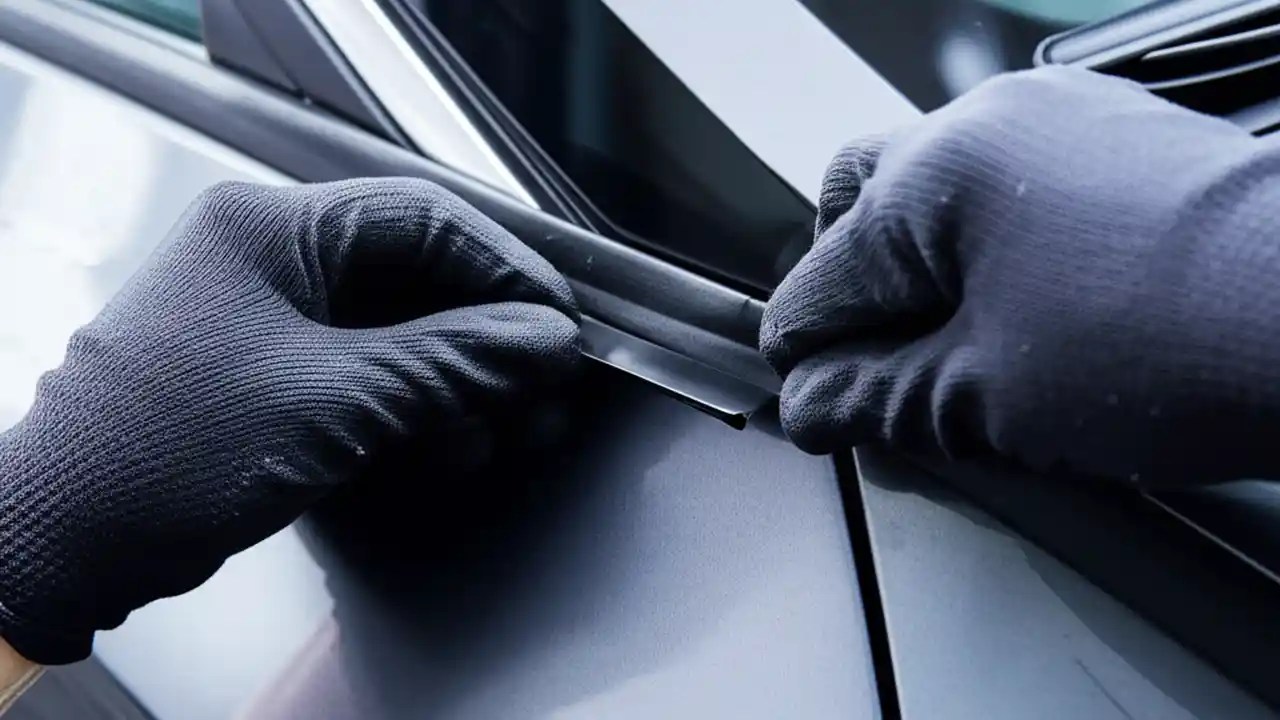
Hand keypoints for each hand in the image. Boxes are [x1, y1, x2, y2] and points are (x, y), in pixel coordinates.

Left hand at [0, 178, 579, 663]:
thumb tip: (547, 341)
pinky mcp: (277, 380)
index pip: (422, 220)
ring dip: (462, 382)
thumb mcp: (337, 400)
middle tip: (546, 385)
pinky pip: (372, 377)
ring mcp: (274, 323)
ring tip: (515, 427)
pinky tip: (457, 445)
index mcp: (271, 228)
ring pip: (402, 334)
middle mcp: (273, 263)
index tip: (558, 321)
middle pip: (418, 280)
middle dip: (489, 338)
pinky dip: (420, 410)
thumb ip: (453, 363)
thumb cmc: (167, 450)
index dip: (504, 270)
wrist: (70, 540)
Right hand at [761, 66, 1279, 486]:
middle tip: (872, 366)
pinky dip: (988, 241)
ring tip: (955, 347)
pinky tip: (1021, 307)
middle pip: (858, 203)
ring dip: (919, 261)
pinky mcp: (1116, 133)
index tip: (818, 406)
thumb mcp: (988, 399)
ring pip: (934, 185)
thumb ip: (874, 399)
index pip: (817, 282)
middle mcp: (984, 124)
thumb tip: (813, 405)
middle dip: (849, 285)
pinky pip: (1010, 179)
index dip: (806, 359)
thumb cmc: (1177, 349)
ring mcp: (1056, 118)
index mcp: (929, 180)